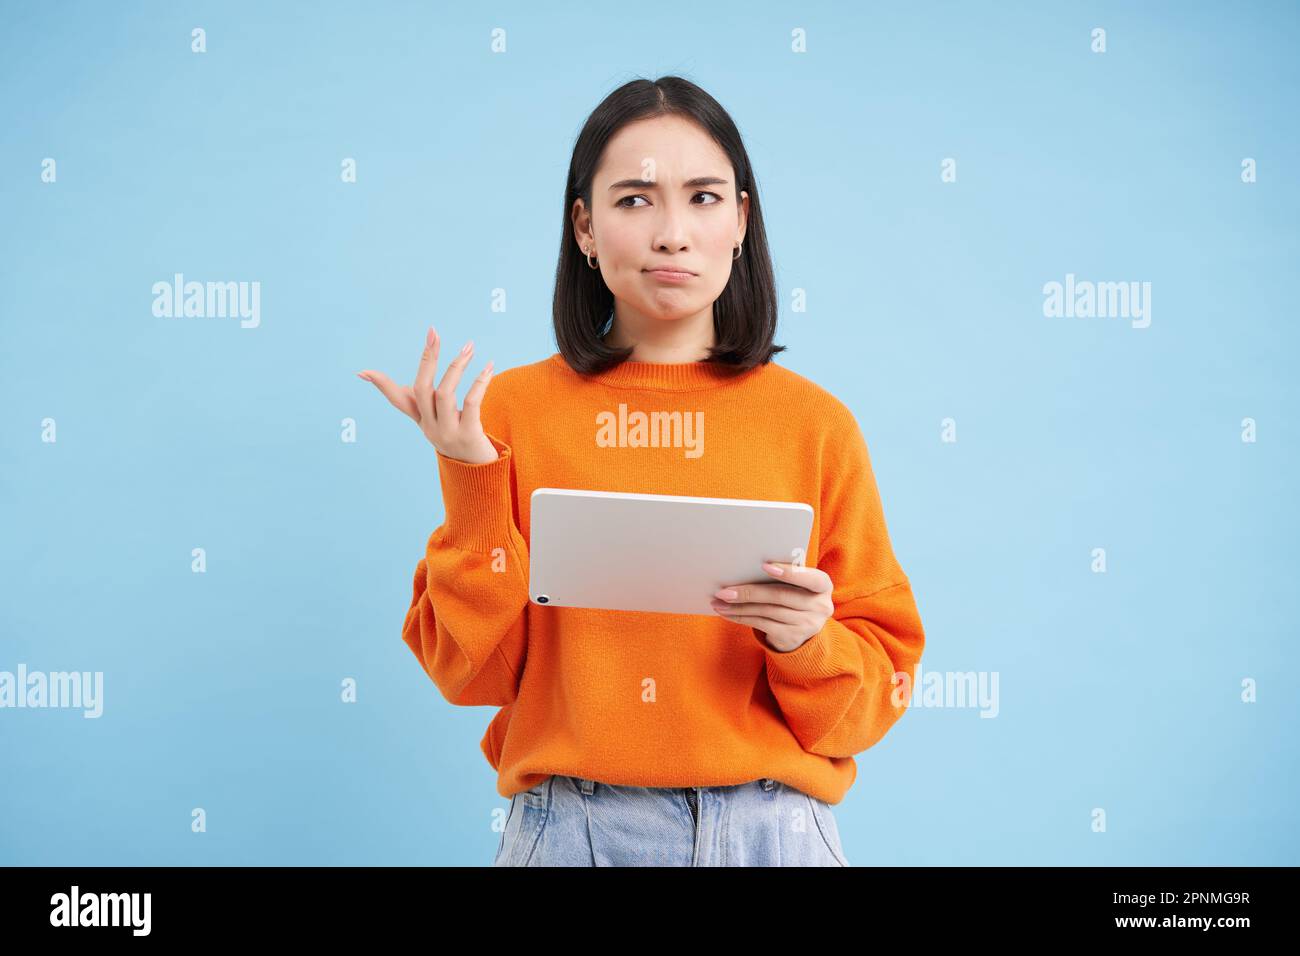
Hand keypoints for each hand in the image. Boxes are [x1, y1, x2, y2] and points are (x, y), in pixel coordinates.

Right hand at [357, 326, 498, 464]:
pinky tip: (489, 367)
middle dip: (427, 359)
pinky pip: (472, 402)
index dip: (381, 385)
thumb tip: (410, 383)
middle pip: (422, 388)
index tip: (363, 371)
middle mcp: (431, 427)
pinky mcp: (469, 435)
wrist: (481, 473)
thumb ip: (424, 402)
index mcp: (422, 420)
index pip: (398, 400)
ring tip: (469, 347)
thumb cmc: (459, 438)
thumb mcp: (438, 421)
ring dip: (456, 366)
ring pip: (444, 393)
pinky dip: (480, 382)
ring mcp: (448, 432)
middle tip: (433, 334)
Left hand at [709, 560, 834, 652]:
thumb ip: (784, 574)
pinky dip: (741, 617)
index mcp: (823, 585)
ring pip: (767, 612)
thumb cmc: (795, 594)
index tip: (764, 565)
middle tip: (725, 590)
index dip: (789, 573)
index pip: (810, 578)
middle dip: (750, 592)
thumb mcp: (798, 583)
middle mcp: (820, 606)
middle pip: (781, 596)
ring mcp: (807, 625)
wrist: (803, 627)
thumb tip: (745, 567)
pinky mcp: (792, 637)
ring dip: (739, 606)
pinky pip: (762, 625)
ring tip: (719, 601)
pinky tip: (726, 612)